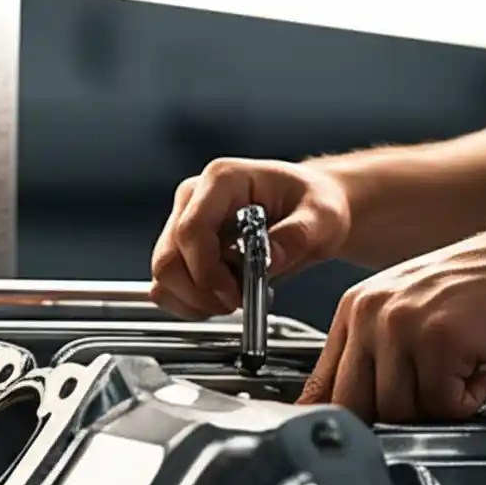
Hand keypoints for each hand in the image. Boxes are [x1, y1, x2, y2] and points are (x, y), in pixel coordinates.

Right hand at [149, 157, 351, 318]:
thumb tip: (269, 259)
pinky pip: (168, 287)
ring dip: (196, 301)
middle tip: (239, 303)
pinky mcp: (183, 250)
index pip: (191, 230)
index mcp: (222, 180)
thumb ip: (297, 236)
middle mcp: (194, 199)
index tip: (235, 295)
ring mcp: (183, 224)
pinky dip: (191, 304)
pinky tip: (223, 298)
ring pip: (164, 277)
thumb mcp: (321, 218)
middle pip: (168, 258)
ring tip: (236, 298)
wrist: (311, 210)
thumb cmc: (314, 204)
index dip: (207, 271)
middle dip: (200, 293)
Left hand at [296, 226, 485, 420]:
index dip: (334, 419)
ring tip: (461, 374)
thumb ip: (376, 356)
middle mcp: (370, 314)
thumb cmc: (481, 288)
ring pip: (398, 412)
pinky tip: (481, 368)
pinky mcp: (439, 340)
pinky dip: (469, 400)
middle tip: (429, 402)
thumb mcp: (409, 312)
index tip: (348, 438)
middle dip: (391, 421)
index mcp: (356, 309)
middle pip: (353, 406)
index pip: (320, 384)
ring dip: (438, 408)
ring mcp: (401, 325)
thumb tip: (352, 411)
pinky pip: (443, 406)